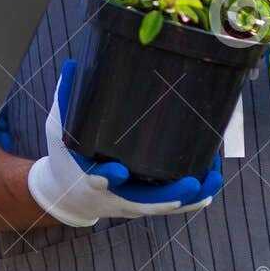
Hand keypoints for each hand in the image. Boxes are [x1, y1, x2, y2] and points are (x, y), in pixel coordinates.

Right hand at [27, 60, 222, 227]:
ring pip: (163, 205)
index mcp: (86, 177)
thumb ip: (67, 101)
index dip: (107, 177)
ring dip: (189, 197)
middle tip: (192, 183)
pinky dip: (192, 198)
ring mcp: (130, 203)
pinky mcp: (143, 204)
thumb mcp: (56, 130)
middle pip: (143, 202)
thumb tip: (74, 65)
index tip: (117, 172)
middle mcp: (112, 195)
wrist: (69, 195)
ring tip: (213, 178)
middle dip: (169, 195)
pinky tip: (211, 183)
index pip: (96, 180)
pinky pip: (171, 205)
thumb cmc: (64, 157)